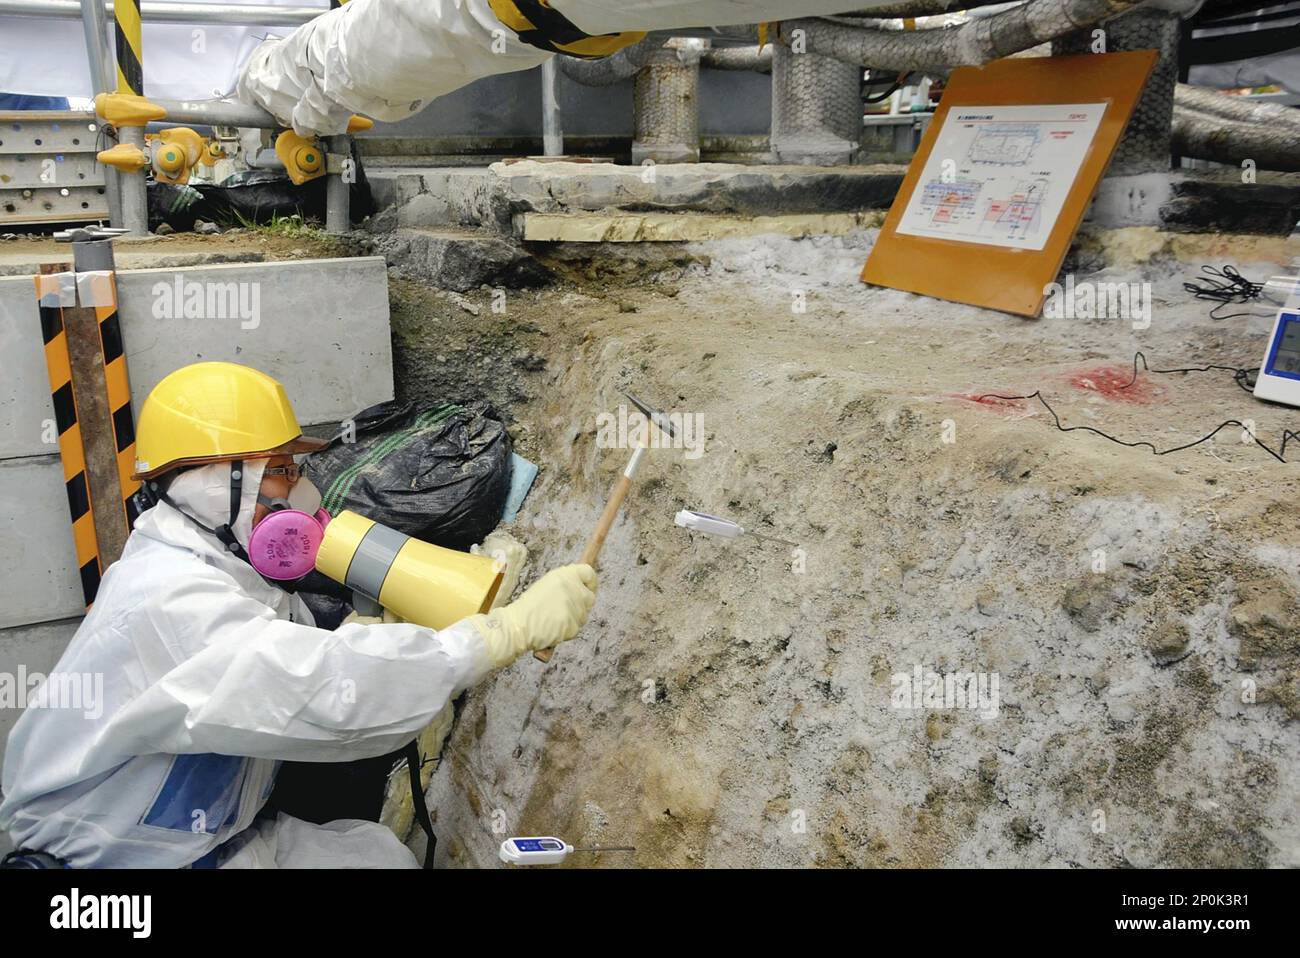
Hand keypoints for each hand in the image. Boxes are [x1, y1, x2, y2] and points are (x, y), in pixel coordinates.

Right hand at [470, 564, 596, 667]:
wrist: (518, 625)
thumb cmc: (528, 605)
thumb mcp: (546, 584)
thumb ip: (565, 583)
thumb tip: (579, 587)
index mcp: (566, 575)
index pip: (589, 573)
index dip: (589, 581)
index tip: (586, 587)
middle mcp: (575, 590)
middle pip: (590, 596)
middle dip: (581, 602)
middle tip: (567, 607)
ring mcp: (576, 609)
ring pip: (583, 614)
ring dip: (573, 617)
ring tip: (554, 618)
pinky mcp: (574, 626)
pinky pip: (575, 628)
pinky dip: (567, 630)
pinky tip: (553, 628)